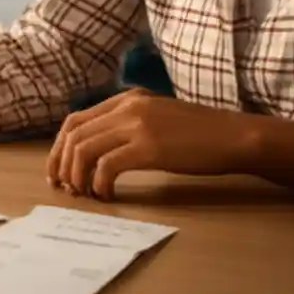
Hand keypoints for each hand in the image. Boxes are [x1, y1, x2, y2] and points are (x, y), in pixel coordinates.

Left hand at [46, 88, 258, 200]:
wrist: (235, 135)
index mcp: (126, 98)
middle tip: (64, 188)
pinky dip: (100, 184)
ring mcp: (137, 125)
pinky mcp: (148, 146)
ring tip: (85, 194)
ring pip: (84, 150)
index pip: (75, 120)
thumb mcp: (157, 117)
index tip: (58, 171)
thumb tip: (97, 150)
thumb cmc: (199, 133)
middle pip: (73, 134)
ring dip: (77, 176)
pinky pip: (107, 166)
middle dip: (61, 164)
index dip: (60, 148)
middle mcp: (126, 106)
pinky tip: (107, 195)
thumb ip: (128, 124)